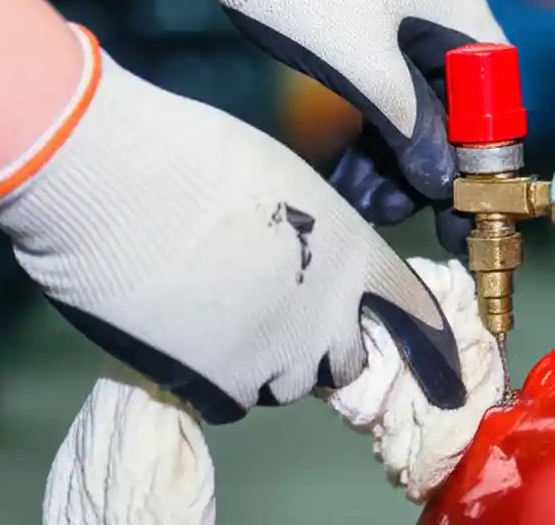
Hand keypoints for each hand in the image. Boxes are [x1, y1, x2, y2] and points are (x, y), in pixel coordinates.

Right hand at [0, 26, 465, 422]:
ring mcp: (273, 357)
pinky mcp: (216, 385)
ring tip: (218, 300)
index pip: (415, 317)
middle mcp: (327, 315)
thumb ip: (324, 238)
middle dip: (325, 340)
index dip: (431, 348)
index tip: (447, 377)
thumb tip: (320, 263)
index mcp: (356, 256)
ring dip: (267, 354)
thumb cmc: (191, 157)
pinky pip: (234, 397)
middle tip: (280, 307)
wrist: (107, 179)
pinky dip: (219, 373)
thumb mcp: (288, 182)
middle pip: (348, 358)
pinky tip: (189, 327)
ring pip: (288, 380)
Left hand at [136, 0, 504, 248]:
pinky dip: (366, 128)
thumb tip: (442, 181)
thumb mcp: (357, 60)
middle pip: (453, 105)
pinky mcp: (357, 20)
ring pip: (410, 101)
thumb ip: (407, 124)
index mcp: (456, 8)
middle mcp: (435, 10)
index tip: (466, 207)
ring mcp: (395, 14)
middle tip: (402, 216)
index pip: (495, 97)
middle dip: (427, 165)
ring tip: (367, 205)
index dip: (484, 156)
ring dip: (391, 155)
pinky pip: (378, 86)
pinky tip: (347, 172)